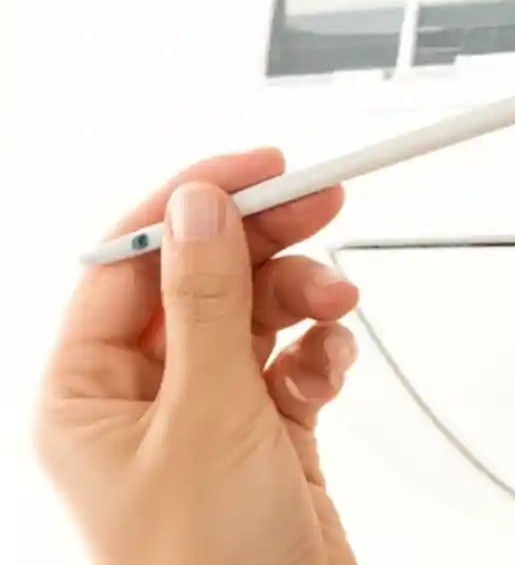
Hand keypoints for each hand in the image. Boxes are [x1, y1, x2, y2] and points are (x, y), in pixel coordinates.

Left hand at [35, 149, 360, 564]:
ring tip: (335, 307)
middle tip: (319, 208)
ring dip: (301, 302)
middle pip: (202, 281)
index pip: (130, 263)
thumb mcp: (204, 419)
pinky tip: (330, 363)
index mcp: (87, 391)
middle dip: (262, 247)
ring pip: (254, 318)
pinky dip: (318, 353)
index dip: (190, 205)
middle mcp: (142, 398)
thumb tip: (196, 211)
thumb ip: (203, 303)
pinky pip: (290, 364)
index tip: (253, 172)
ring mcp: (207, 416)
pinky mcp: (264, 435)